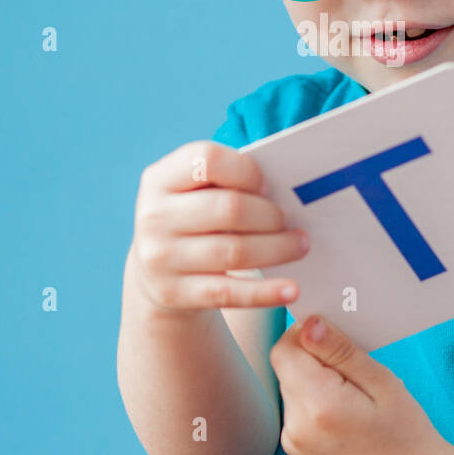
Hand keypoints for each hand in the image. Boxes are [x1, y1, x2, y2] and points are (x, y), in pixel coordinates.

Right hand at [126, 140, 308, 316]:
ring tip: (300, 246)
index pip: (208, 161)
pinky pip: (229, 293)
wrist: (156, 272)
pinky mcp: (174, 294)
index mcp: (160, 179)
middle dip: (270, 215)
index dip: (246, 170)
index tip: (267, 185)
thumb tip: (287, 192)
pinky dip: (265, 292)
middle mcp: (154, 216)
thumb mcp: (193, 192)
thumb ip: (227, 182)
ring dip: (277, 248)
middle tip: (290, 221)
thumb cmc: (193, 219)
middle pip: (229, 208)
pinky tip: (291, 289)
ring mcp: (160, 258)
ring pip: (234, 252)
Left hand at [269, 314, 453, 454]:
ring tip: (353, 396)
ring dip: (316, 380)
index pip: (285, 348)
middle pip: (287, 366)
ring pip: (291, 385)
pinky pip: (296, 408)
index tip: (336, 340)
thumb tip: (310, 322)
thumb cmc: (406, 435)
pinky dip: (316, 400)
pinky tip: (345, 412)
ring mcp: (293, 440)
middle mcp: (297, 425)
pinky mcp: (295, 447)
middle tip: (355, 372)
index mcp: (319, 405)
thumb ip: (341, 351)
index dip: (307, 334)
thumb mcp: (382, 383)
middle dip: (316, 359)